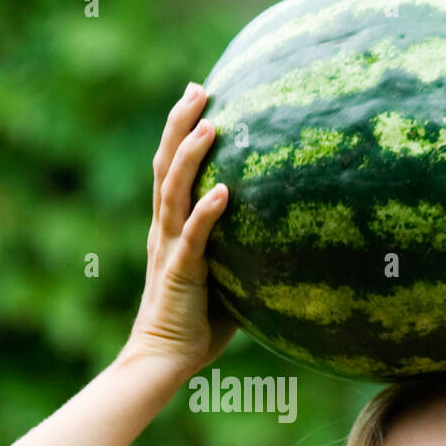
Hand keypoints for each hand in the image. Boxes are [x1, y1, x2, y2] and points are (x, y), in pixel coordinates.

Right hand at [123, 83, 238, 380]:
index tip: (196, 95)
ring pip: (173, 192)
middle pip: (165, 166)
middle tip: (198, 88)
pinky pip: (194, 238)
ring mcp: (170, 248)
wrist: (163, 358)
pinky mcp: (180, 273)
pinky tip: (225, 191)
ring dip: (191, 157)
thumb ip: (240, 248)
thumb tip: (283, 230)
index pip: (170, 169)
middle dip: (180, 125)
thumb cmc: (197, 322)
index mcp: (170, 227)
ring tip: (211, 124)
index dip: (180, 131)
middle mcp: (164, 230)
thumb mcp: (224, 275)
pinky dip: (207, 213)